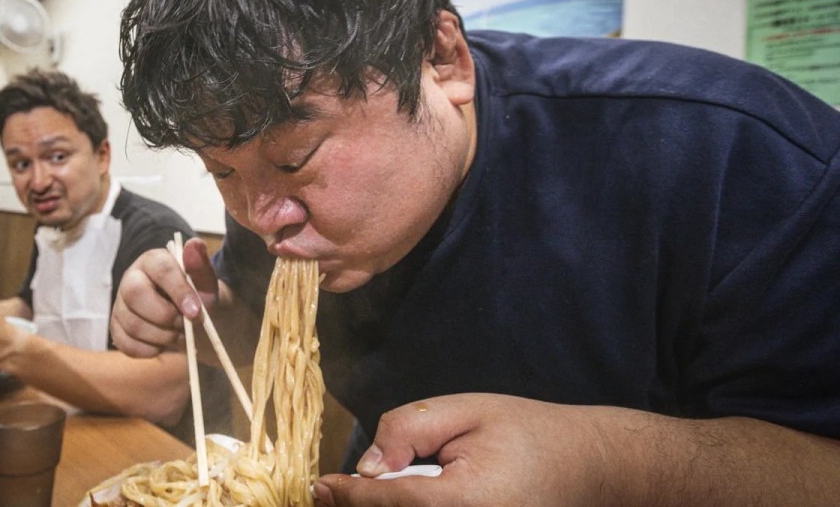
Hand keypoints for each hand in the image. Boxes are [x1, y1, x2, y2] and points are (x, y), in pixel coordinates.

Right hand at [110, 237, 218, 357]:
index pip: (160, 269)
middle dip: (165, 316)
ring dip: (163, 337)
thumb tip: (194, 245)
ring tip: (180, 334)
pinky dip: (151, 350)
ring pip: (133, 324)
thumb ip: (201, 268)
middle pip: (135, 294)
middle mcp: (131, 279)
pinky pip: (127, 344)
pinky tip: (164, 343)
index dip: (178, 291)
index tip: (196, 312)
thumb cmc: (199, 298)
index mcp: (153, 261)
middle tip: (186, 325)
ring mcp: (121, 304)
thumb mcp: (206, 284)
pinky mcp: (116, 328)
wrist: (193, 321)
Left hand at [313, 393, 611, 506]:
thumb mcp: (466, 411)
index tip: (320, 486)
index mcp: (466, 500)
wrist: (589, 469)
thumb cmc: (530, 435)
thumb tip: (367, 467)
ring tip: (362, 497)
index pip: (388, 504)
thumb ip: (409, 430)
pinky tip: (395, 502)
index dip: (347, 496)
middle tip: (332, 494)